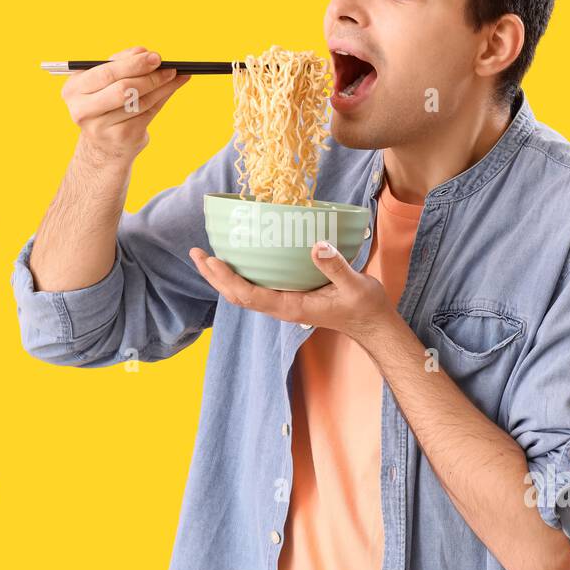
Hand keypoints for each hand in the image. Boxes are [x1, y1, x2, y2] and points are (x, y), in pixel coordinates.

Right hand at [61, 46, 192, 164]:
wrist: (103, 146)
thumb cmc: (106, 104)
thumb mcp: (106, 81)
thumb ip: (123, 64)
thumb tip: (147, 53)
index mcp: (73, 89)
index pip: (106, 73)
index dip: (133, 64)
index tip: (155, 56)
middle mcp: (82, 109)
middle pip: (122, 89)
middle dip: (149, 76)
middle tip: (169, 67)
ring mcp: (100, 127)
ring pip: (138, 101)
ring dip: (161, 86)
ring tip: (176, 75)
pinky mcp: (120, 138)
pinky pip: (146, 113)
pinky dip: (161, 98)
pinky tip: (171, 89)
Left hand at [188, 240, 396, 345]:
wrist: (372, 323)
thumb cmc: (364, 307)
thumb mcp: (355, 284)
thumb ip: (336, 266)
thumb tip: (316, 246)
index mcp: (291, 307)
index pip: (248, 295)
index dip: (226, 278)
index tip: (211, 260)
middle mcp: (282, 307)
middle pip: (237, 295)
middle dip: (214, 276)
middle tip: (197, 252)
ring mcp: (284, 303)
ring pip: (244, 292)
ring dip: (223, 276)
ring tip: (207, 256)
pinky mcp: (290, 297)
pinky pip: (257, 287)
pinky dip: (241, 274)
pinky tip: (238, 260)